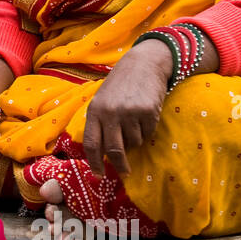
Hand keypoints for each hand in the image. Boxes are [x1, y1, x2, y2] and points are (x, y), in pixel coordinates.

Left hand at [82, 40, 173, 177]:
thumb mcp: (102, 101)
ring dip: (135, 140)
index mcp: (95, 111)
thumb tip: (101, 154)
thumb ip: (99, 124)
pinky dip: (147, 130)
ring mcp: (130, 112)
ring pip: (133, 143)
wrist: (143, 64)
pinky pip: (148, 134)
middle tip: (124, 173)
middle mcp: (110, 113)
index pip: (92, 143)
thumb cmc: (120, 86)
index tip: (98, 175)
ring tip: (134, 122)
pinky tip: (145, 115)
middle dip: (119, 165)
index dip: (94, 162)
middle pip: (114, 149)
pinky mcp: (148, 112)